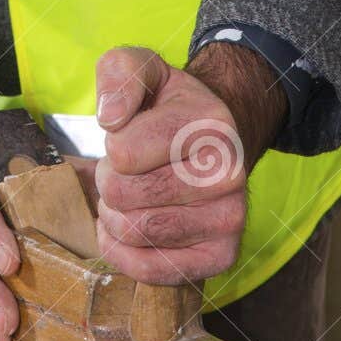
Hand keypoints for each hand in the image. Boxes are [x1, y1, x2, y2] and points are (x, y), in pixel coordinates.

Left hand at [94, 43, 285, 285]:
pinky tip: (128, 227)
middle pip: (123, 196)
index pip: (123, 154)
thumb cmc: (166, 106)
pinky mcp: (221, 258)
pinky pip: (148, 270)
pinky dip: (122, 251)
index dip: (113, 145)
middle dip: (110, 181)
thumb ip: (119, 75)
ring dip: (115, 214)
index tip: (130, 136)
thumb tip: (110, 117)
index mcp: (212, 126)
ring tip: (132, 194)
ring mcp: (230, 220)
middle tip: (127, 170)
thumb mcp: (141, 69)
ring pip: (133, 232)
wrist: (211, 140)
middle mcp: (231, 174)